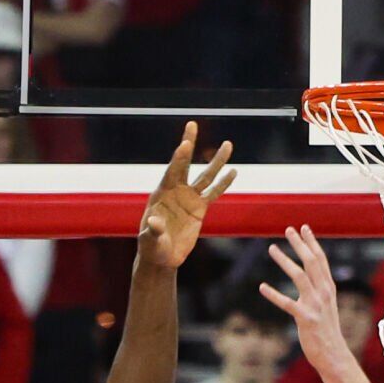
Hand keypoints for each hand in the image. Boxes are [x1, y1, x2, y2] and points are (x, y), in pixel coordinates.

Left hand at [136, 121, 235, 267]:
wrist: (162, 257)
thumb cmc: (151, 248)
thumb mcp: (149, 241)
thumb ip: (152, 231)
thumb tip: (154, 222)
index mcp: (161, 194)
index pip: (172, 172)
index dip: (179, 159)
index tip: (185, 144)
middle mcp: (176, 191)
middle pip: (185, 164)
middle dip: (189, 144)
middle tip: (192, 124)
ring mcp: (189, 199)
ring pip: (205, 176)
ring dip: (217, 161)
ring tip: (228, 144)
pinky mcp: (200, 209)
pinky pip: (214, 193)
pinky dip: (224, 183)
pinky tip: (233, 172)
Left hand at [261, 226, 352, 374]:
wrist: (334, 355)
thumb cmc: (327, 331)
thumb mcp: (327, 307)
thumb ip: (321, 291)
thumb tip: (314, 279)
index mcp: (329, 288)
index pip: (321, 260)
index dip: (312, 243)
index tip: (304, 228)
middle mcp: (324, 293)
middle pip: (312, 262)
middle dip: (300, 244)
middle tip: (288, 229)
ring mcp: (315, 305)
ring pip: (299, 276)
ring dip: (285, 260)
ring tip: (272, 248)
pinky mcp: (305, 318)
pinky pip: (287, 303)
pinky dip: (274, 294)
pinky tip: (262, 287)